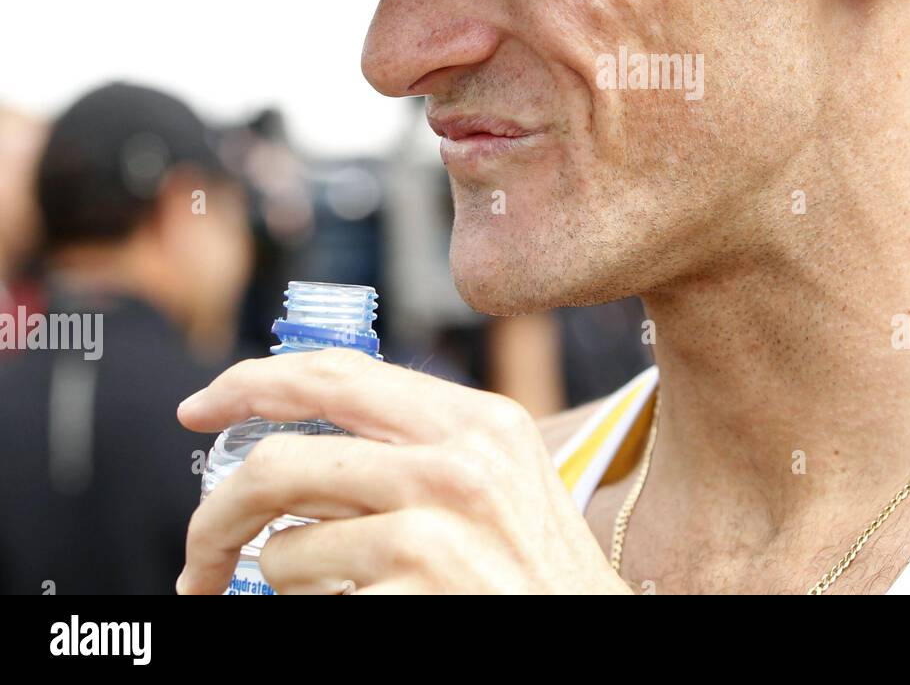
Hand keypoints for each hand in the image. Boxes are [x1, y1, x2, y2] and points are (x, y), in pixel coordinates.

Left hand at [175, 348, 631, 593]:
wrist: (598, 646)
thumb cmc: (536, 575)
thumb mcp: (499, 481)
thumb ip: (420, 444)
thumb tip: (305, 435)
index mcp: (480, 420)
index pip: (339, 375)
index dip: (253, 384)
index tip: (202, 406)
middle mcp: (459, 464)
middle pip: (283, 460)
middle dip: (216, 512)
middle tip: (199, 552)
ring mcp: (435, 531)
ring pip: (286, 547)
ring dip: (284, 585)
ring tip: (327, 600)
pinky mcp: (414, 592)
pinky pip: (307, 601)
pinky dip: (314, 613)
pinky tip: (362, 613)